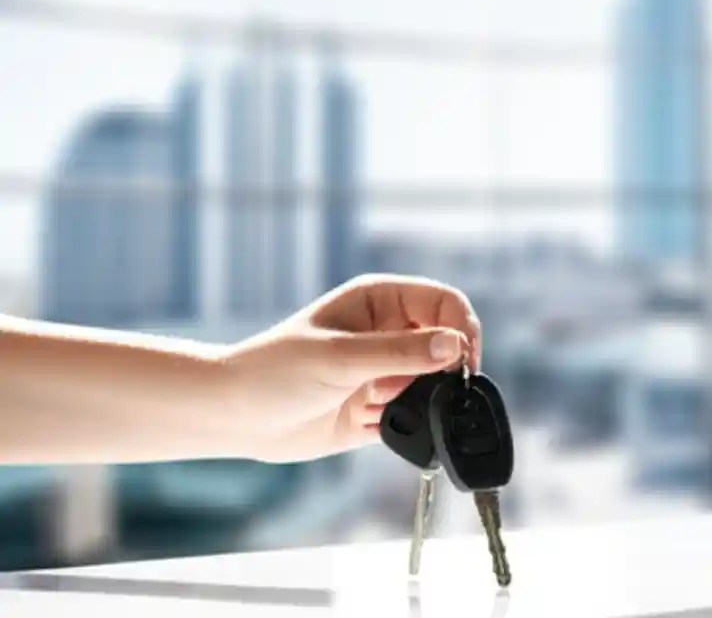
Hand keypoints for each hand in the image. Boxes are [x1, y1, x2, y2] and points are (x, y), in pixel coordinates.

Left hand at [218, 274, 482, 462]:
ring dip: (416, 400)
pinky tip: (364, 421)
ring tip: (372, 404)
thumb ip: (400, 353)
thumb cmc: (274, 371)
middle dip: (440, 372)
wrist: (233, 418)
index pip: (444, 303)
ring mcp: (383, 372)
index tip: (463, 361)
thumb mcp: (340, 357)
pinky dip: (403, 424)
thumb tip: (456, 345)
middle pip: (446, 345)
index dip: (461, 328)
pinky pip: (414, 416)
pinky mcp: (377, 409)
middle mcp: (387, 334)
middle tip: (410, 388)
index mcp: (380, 302)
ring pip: (433, 384)